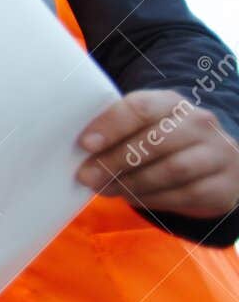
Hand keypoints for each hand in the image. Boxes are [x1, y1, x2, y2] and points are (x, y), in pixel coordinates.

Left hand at [76, 90, 238, 217]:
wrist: (216, 164)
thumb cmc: (163, 142)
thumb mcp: (143, 127)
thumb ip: (117, 130)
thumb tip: (79, 150)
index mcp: (171, 103)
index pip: (141, 107)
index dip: (111, 125)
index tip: (85, 144)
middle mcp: (199, 123)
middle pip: (154, 141)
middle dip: (115, 161)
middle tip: (86, 176)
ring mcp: (216, 153)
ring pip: (171, 170)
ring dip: (131, 183)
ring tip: (104, 189)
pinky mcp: (222, 185)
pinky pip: (184, 194)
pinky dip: (152, 198)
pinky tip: (131, 198)